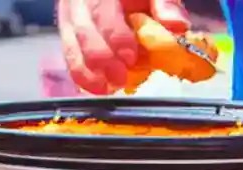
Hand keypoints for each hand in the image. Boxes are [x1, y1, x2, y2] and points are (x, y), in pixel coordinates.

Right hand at [59, 0, 189, 94]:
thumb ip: (164, 3)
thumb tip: (177, 26)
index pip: (102, 10)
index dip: (115, 36)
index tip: (130, 57)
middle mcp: (79, 2)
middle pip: (82, 31)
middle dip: (101, 59)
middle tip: (119, 79)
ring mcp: (68, 17)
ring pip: (70, 46)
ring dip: (88, 72)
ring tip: (107, 88)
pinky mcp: (65, 33)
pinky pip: (68, 56)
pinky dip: (81, 75)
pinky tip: (97, 87)